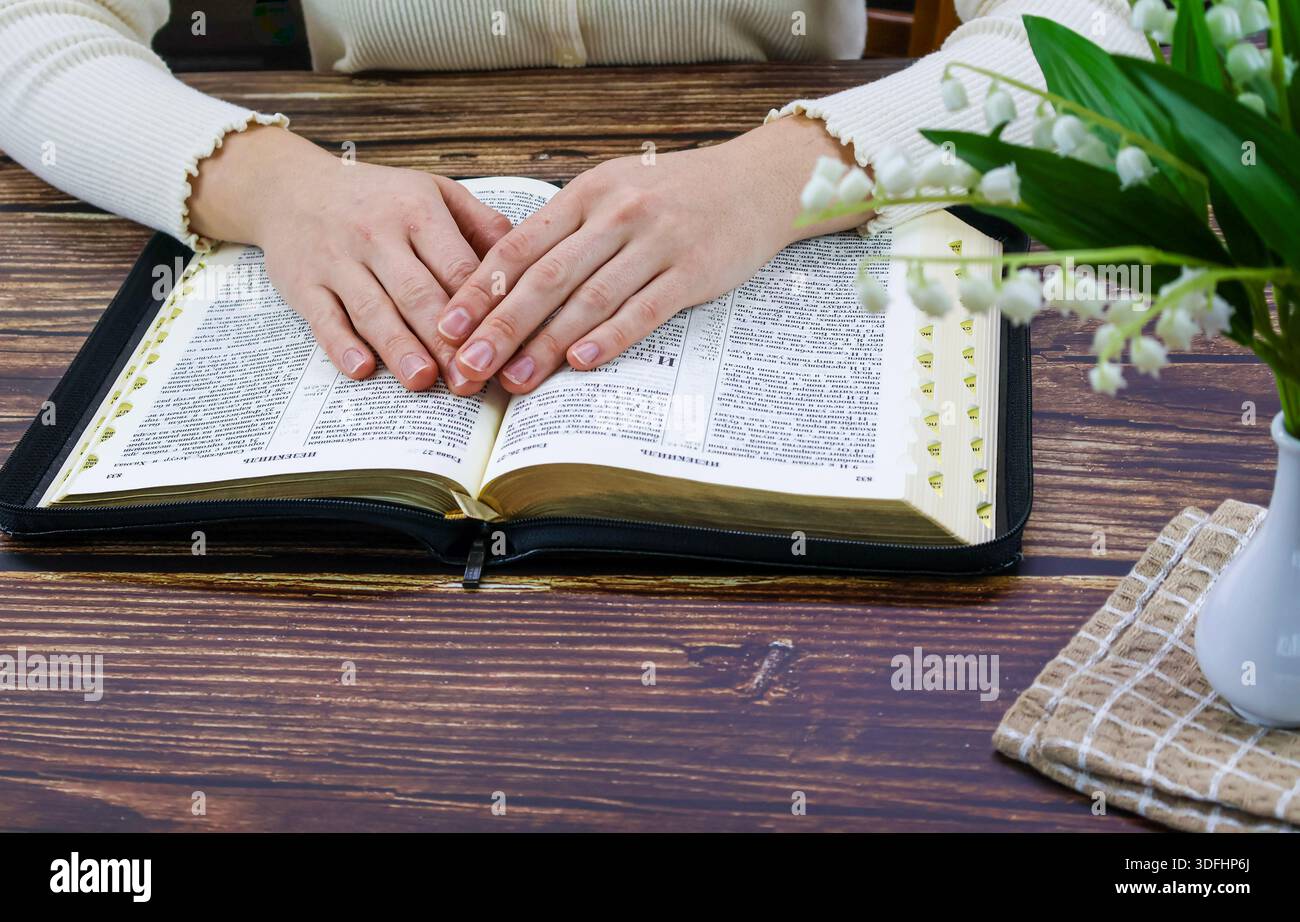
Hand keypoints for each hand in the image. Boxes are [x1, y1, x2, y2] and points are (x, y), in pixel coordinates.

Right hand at [187, 126, 511, 390]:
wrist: (291, 186)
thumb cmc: (379, 198)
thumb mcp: (434, 191)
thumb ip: (481, 224)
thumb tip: (525, 263)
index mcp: (417, 211)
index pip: (456, 265)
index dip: (480, 307)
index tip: (503, 342)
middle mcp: (376, 235)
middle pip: (418, 293)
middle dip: (446, 340)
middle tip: (470, 380)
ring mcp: (337, 260)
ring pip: (373, 309)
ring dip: (399, 347)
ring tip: (424, 380)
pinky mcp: (303, 284)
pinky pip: (323, 318)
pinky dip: (341, 344)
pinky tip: (361, 369)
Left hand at [434, 116, 862, 395]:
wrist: (759, 180)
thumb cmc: (678, 193)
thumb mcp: (614, 191)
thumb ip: (568, 229)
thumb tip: (506, 282)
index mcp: (586, 193)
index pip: (519, 247)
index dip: (479, 291)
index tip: (446, 328)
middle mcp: (616, 213)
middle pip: (545, 278)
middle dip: (499, 328)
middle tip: (467, 369)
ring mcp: (656, 241)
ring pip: (589, 298)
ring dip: (547, 343)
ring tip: (514, 380)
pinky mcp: (694, 269)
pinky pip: (645, 308)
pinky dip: (611, 336)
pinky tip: (581, 363)